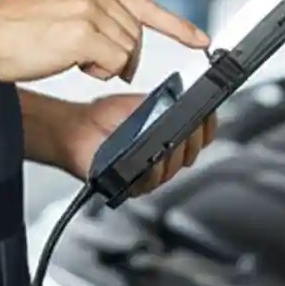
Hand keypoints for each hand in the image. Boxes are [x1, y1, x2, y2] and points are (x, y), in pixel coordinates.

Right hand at [0, 0, 207, 83]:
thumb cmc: (15, 29)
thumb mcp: (64, 7)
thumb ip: (98, 12)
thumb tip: (128, 41)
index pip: (146, 4)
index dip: (177, 26)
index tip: (202, 40)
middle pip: (137, 34)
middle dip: (119, 55)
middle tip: (86, 58)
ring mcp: (92, 8)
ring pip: (128, 51)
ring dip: (104, 65)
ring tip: (69, 55)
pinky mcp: (85, 33)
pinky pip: (115, 64)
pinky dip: (98, 72)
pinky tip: (71, 62)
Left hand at [61, 94, 217, 194]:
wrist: (77, 129)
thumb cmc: (102, 117)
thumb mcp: (136, 103)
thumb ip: (161, 104)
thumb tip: (182, 101)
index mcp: (168, 133)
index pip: (200, 134)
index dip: (207, 127)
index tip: (207, 117)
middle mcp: (162, 155)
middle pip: (190, 154)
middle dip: (193, 141)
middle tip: (189, 129)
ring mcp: (149, 171)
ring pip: (172, 170)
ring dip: (174, 157)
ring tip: (170, 142)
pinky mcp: (132, 184)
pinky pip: (149, 182)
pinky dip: (153, 172)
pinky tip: (153, 161)